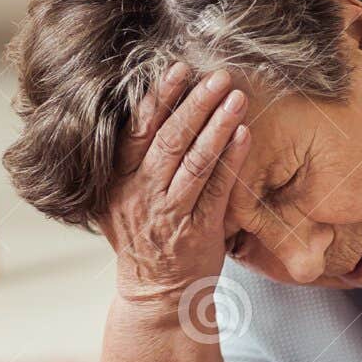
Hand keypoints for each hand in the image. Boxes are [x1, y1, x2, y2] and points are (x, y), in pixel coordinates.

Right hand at [99, 63, 251, 301]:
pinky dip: (231, 159)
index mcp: (117, 179)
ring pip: (194, 161)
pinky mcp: (199, 229)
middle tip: (216, 74)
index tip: (177, 68)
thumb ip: (124, 161)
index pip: (136, 129)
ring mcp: (170, 211)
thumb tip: (137, 110)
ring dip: (217, 125)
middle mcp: (140, 193)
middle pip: (168, 138)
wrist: (158, 293)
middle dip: (193, 102)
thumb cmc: (144, 239)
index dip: (157, 97)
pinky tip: (245, 134)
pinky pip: (217, 188)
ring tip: (236, 96)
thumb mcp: (117, 199)